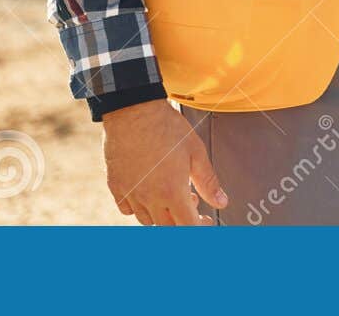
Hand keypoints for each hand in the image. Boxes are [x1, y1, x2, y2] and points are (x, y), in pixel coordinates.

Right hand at [101, 98, 226, 225]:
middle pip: (167, 227)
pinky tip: (148, 192)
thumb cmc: (167, 128)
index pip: (188, 227)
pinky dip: (139, 208)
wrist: (134, 111)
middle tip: (192, 201)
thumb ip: (208, 181)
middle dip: (183, 220)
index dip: (200, 227)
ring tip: (171, 193)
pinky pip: (126, 209)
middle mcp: (149, 198)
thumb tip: (222, 202)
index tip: (206, 220)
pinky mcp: (116, 185)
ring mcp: (130, 193)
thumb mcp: (196, 152)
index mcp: (172, 192)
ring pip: (147, 220)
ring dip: (163, 215)